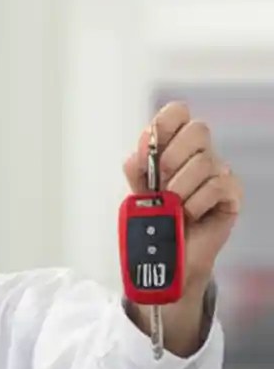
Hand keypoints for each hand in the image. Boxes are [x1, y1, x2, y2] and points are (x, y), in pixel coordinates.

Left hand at [122, 101, 243, 297]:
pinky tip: (188, 214)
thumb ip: (136, 169)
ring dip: (180, 188)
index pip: (177, 113)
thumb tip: (139, 152)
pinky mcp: (231, 193)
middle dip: (171, 158)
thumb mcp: (137, 191)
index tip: (151, 143)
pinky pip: (215, 186)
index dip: (165, 122)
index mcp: (174, 146)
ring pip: (204, 162)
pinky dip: (195, 203)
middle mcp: (199, 153)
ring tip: (173, 206)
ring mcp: (218, 172)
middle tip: (160, 184)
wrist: (167, 255)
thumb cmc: (155, 219)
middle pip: (198, 130)